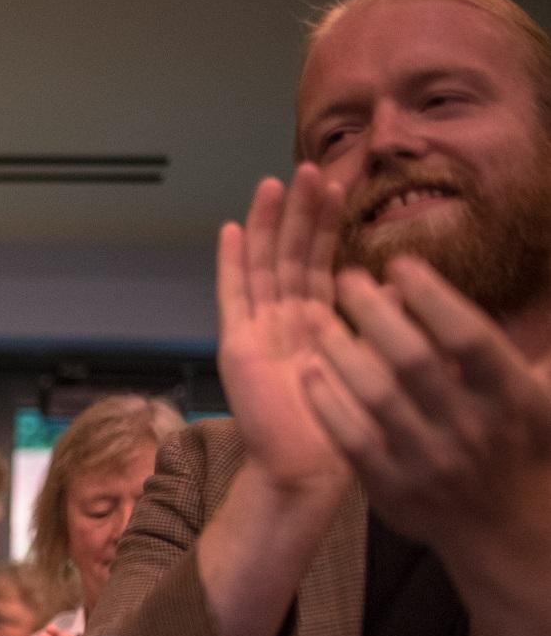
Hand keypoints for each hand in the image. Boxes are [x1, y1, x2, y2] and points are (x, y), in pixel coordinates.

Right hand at [216, 166, 352, 494]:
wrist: (309, 468)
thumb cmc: (346, 426)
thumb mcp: (376, 362)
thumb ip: (383, 321)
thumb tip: (404, 281)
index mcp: (316, 326)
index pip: (319, 263)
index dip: (328, 224)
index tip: (340, 183)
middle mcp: (284, 323)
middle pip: (290, 255)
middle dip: (300, 212)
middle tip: (309, 167)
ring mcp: (257, 332)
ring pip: (263, 266)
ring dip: (269, 225)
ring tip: (276, 183)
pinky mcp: (237, 347)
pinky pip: (233, 296)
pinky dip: (232, 263)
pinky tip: (234, 230)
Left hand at [307, 256, 550, 548]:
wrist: (501, 528)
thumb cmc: (517, 443)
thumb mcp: (541, 395)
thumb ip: (534, 343)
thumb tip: (536, 289)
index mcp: (511, 397)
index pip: (468, 335)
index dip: (432, 295)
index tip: (400, 264)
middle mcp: (471, 428)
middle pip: (412, 358)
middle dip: (375, 311)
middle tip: (347, 277)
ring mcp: (428, 460)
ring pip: (375, 395)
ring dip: (342, 349)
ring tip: (319, 316)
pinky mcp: (390, 486)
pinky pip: (350, 437)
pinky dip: (326, 402)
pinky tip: (309, 370)